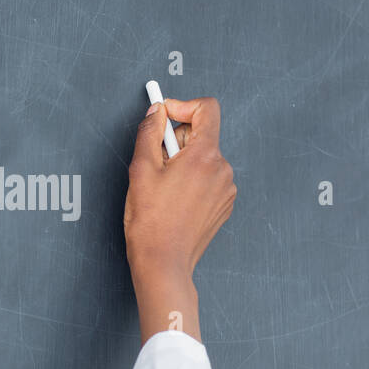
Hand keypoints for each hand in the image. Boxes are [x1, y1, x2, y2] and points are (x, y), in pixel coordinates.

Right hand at [124, 96, 237, 280]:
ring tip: (164, 187)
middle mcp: (223, 170)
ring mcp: (227, 189)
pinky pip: (209, 178)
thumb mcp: (141, 170)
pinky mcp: (224, 204)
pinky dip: (193, 180)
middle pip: (202, 135)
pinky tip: (175, 200)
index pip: (207, 109)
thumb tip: (156, 112)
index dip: (183, 106)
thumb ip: (149, 133)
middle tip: (156, 163)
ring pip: (204, 158)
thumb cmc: (151, 222)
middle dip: (177, 141)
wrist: (164, 262)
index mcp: (205, 156)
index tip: (165, 114)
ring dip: (184, 163)